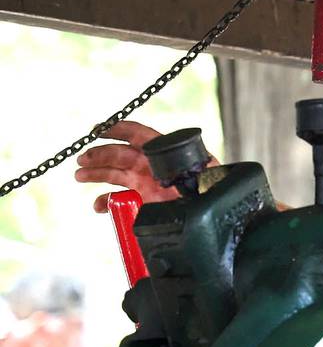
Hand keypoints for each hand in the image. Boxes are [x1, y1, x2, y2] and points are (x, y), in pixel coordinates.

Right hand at [75, 120, 215, 211]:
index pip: (138, 134)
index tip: (96, 130)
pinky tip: (97, 206)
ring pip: (115, 174)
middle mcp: (152, 166)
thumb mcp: (204, 176)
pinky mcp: (144, 200)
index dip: (117, 129)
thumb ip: (184, 170)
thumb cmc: (213, 191)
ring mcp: (146, 183)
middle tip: (82, 160)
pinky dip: (106, 201)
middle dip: (99, 155)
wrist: (219, 217)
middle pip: (120, 154)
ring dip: (96, 174)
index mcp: (164, 154)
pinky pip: (120, 198)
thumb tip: (165, 176)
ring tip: (79, 176)